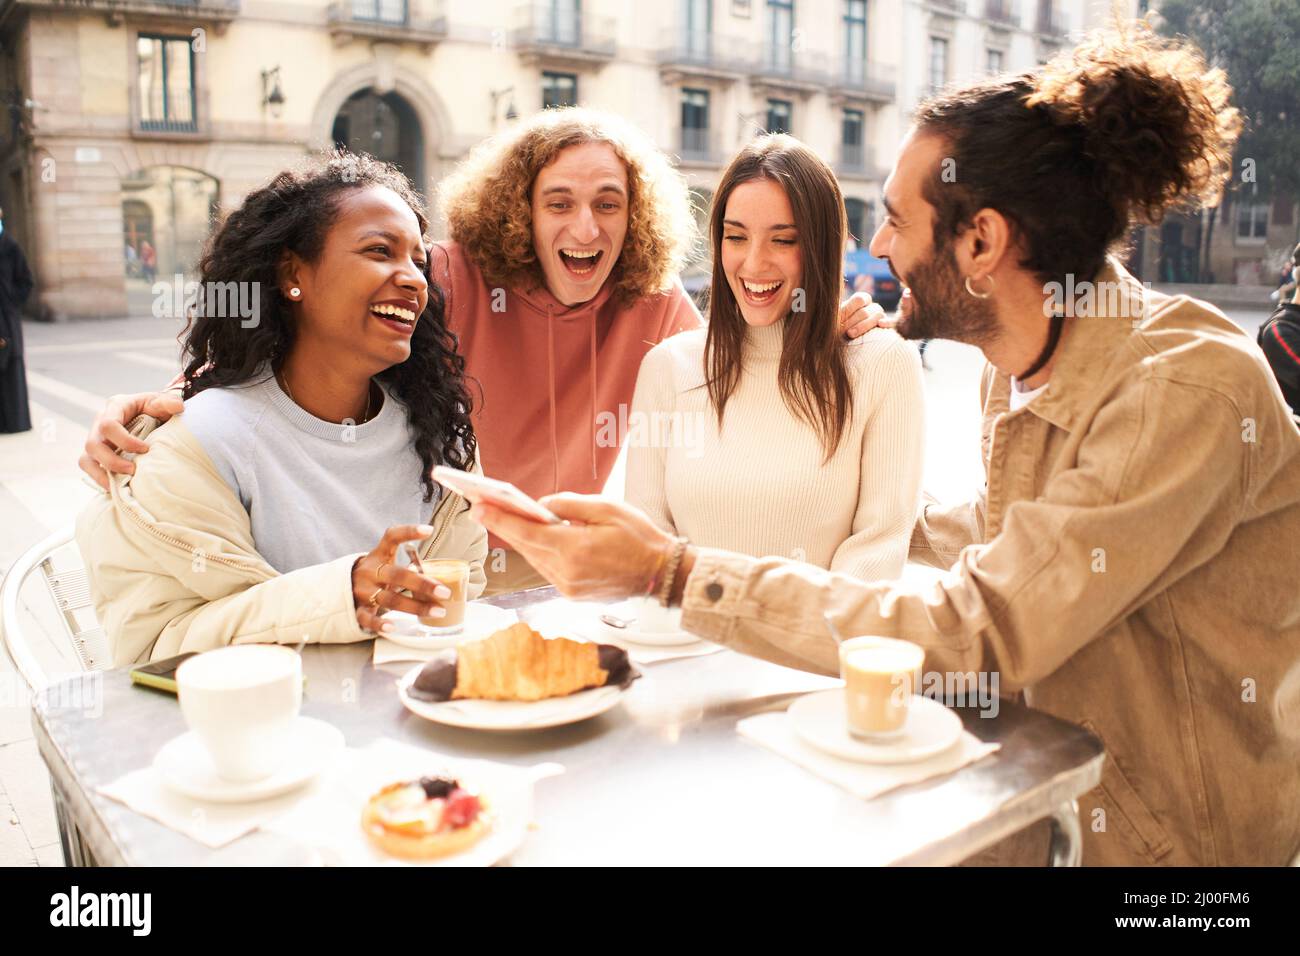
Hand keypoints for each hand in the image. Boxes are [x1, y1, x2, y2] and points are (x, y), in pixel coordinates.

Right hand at [79, 391, 183, 491]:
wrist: (151, 414)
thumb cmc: (155, 407)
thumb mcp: (161, 402)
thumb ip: (168, 402)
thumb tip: (177, 406)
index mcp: (115, 407)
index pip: (108, 425)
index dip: (124, 441)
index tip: (145, 449)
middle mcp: (100, 423)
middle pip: (93, 444)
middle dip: (112, 461)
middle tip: (133, 470)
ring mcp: (96, 439)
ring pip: (86, 459)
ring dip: (102, 474)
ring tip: (122, 484)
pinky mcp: (96, 453)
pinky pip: (89, 468)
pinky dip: (100, 479)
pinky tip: (116, 488)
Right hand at [351, 524, 451, 634]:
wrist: (338, 588)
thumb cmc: (374, 576)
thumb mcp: (385, 565)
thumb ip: (408, 567)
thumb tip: (446, 576)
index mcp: (379, 556)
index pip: (392, 537)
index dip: (409, 531)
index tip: (429, 530)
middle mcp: (370, 572)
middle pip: (398, 575)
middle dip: (423, 584)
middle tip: (445, 592)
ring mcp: (363, 591)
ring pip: (390, 599)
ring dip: (416, 607)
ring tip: (439, 611)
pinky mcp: (357, 610)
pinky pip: (367, 618)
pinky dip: (379, 623)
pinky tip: (393, 627)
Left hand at [470, 494, 673, 600]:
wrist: (660, 573)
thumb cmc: (639, 537)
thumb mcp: (607, 508)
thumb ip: (569, 505)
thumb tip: (540, 507)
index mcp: (576, 549)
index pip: (527, 533)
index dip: (499, 519)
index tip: (478, 507)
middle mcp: (567, 573)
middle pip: (525, 547)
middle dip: (503, 526)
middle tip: (482, 508)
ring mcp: (569, 588)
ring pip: (534, 559)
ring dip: (519, 540)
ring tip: (502, 519)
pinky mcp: (573, 594)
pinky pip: (547, 569)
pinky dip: (538, 552)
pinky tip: (532, 538)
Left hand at [838, 291, 892, 338]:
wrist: (845, 343)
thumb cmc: (838, 330)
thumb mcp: (836, 320)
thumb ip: (839, 314)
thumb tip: (835, 311)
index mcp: (861, 301)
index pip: (859, 299)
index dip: (849, 309)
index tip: (839, 319)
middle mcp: (872, 307)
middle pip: (865, 311)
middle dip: (852, 321)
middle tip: (842, 331)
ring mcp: (881, 317)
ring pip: (877, 316)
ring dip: (863, 325)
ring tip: (850, 334)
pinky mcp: (887, 328)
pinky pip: (892, 323)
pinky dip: (888, 322)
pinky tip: (881, 325)